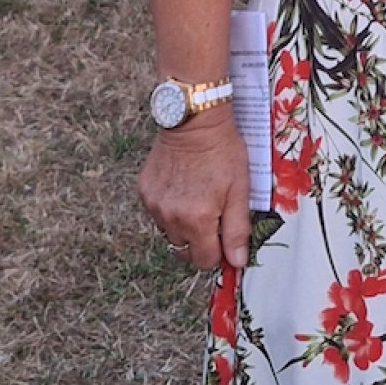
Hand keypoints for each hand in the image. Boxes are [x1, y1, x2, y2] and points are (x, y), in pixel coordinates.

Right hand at [138, 104, 251, 270]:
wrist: (194, 122)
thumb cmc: (223, 152)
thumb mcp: (240, 189)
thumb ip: (237, 230)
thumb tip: (238, 262)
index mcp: (197, 221)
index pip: (204, 261)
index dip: (218, 252)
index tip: (226, 236)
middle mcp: (171, 219)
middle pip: (185, 251)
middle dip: (201, 242)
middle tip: (215, 216)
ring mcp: (154, 207)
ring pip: (171, 233)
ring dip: (184, 226)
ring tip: (199, 197)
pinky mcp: (145, 193)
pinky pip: (159, 214)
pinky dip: (171, 208)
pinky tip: (183, 187)